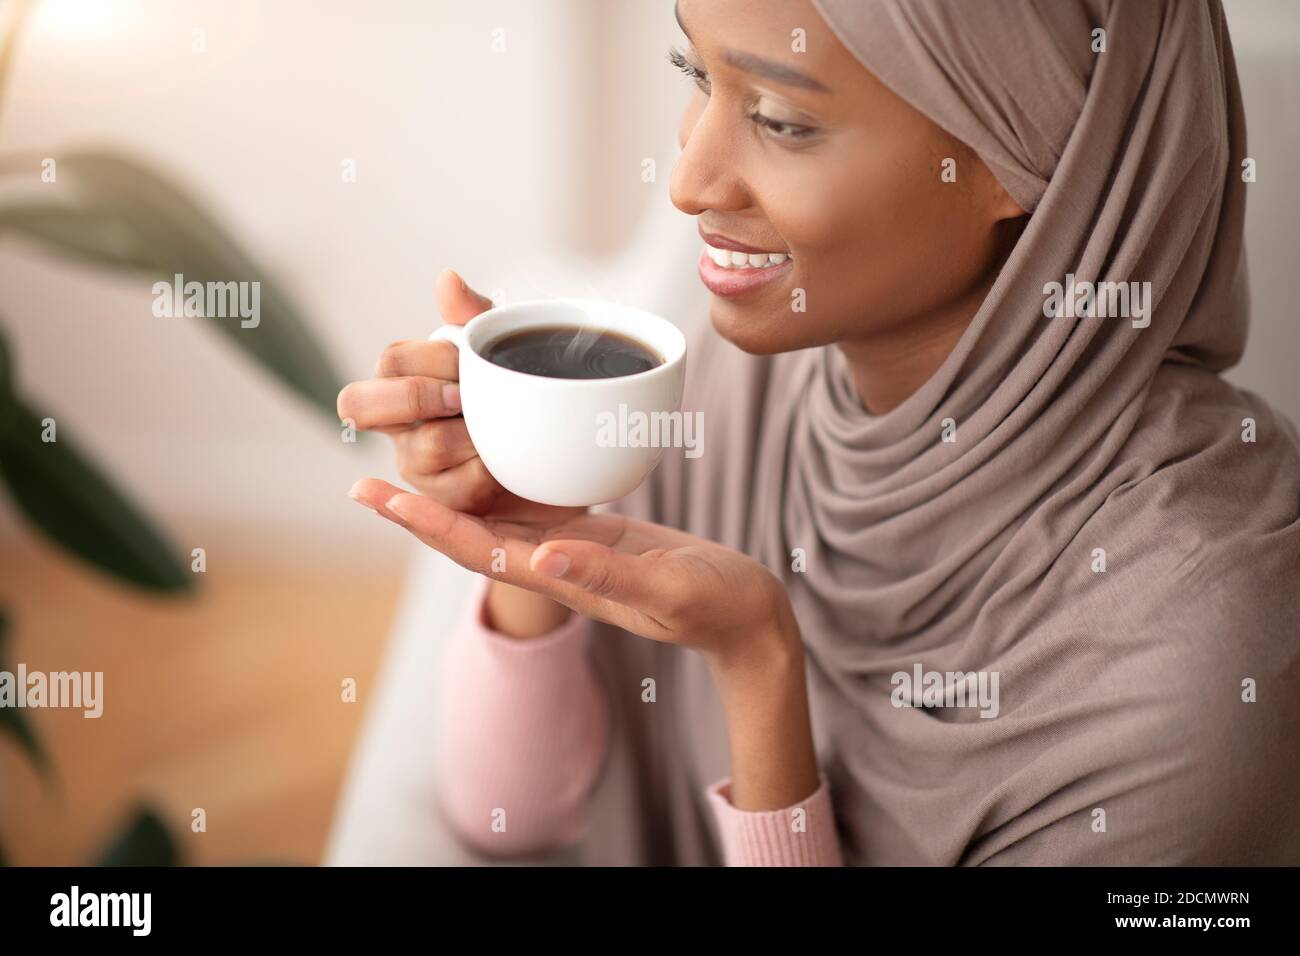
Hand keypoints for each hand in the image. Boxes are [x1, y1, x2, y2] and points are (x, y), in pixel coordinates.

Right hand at [335, 269, 585, 526]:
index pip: (389, 360)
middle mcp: (402, 426)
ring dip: (468, 434)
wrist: (568, 455)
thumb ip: (476, 317)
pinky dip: (490, 469)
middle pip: (358, 404)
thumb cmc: (520, 397)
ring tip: (500, 429)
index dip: (423, 358)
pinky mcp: (447, 506)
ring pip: (423, 448)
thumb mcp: (506, 353)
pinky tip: (510, 462)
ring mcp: (420, 469)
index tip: (465, 359)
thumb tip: (446, 279)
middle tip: (463, 397)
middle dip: (416, 395)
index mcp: (408, 382)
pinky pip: (460, 486)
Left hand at [347, 478, 800, 671]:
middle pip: (472, 536)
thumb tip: (544, 554)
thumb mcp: (666, 588)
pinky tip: (490, 458)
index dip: (425, 525)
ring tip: (409, 465)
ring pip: (497, 521)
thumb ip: (609, 573)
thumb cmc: (715, 606)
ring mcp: (575, 551)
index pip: (479, 550)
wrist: (746, 618)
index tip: (375, 499)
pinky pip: (536, 508)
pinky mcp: (596, 534)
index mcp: (565, 578)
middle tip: (361, 482)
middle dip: (416, 511)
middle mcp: (558, 565)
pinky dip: (503, 483)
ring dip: (449, 497)